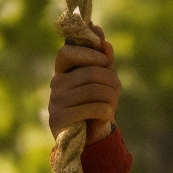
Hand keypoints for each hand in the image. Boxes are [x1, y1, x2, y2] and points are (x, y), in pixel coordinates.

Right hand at [48, 31, 120, 145]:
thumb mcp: (103, 80)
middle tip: (116, 89)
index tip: (104, 61)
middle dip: (110, 80)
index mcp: (62, 70)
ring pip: (94, 90)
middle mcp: (56, 83)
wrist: (89, 137)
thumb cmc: (96, 103)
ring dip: (111, 97)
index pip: (67, 52)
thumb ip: (103, 58)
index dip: (88, 53)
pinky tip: (106, 114)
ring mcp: (56, 101)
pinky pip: (92, 107)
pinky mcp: (60, 119)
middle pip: (89, 73)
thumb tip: (100, 35)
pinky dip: (106, 110)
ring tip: (112, 104)